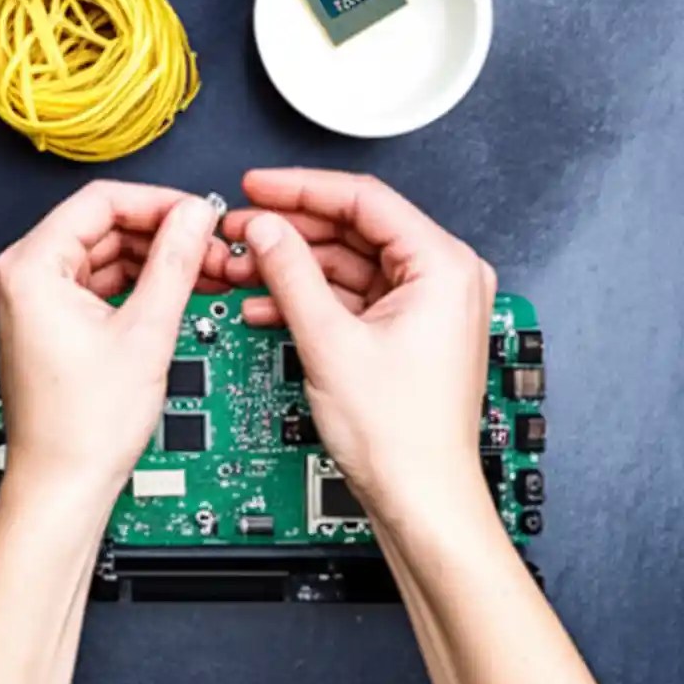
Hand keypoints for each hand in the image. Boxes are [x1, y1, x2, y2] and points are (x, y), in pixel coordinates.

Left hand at [0, 181, 229, 504]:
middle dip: (161, 234)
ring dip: (153, 260)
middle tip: (209, 246)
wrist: (63, 483)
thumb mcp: (146, 332)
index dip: (159, 203)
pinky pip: (94, 283)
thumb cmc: (82, 427)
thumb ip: (174, 262)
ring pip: (102, 254)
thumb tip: (193, 218)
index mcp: (28, 268)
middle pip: (102, 226)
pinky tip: (174, 291)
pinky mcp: (44, 320)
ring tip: (203, 270)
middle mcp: (18, 276)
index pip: (101, 201)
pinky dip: (134, 285)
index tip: (198, 213)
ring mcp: (29, 299)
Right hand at [221, 169, 496, 521]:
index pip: (364, 199)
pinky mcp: (405, 330)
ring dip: (292, 267)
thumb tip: (264, 228)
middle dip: (290, 231)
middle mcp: (443, 278)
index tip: (257, 186)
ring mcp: (425, 306)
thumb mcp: (329, 340)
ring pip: (347, 264)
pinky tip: (266, 304)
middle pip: (354, 229)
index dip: (300, 189)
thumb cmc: (401, 436)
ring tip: (244, 267)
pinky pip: (350, 297)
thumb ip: (290, 273)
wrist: (418, 497)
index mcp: (443, 267)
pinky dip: (309, 298)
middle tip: (240, 228)